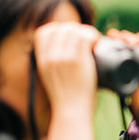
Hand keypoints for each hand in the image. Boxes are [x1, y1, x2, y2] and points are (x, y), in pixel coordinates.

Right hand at [33, 21, 101, 139]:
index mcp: (41, 60)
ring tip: (93, 41)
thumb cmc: (67, 98)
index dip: (58, 29)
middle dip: (75, 29)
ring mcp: (62, 57)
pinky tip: (96, 44)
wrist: (71, 111)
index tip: (71, 36)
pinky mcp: (76, 60)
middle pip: (60, 28)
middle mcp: (49, 56)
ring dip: (86, 32)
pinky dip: (92, 36)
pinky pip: (84, 37)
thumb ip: (53, 63)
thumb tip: (65, 51)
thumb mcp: (50, 77)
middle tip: (86, 39)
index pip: (43, 32)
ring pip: (73, 30)